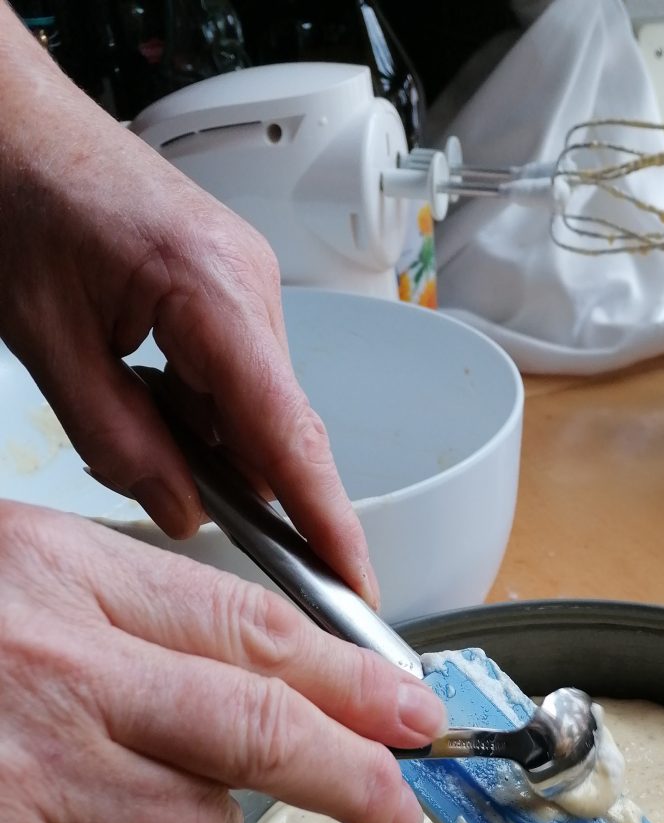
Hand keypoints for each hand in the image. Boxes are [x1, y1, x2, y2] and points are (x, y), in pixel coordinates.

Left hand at [0, 11, 377, 603]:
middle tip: (185, 503)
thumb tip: (184, 513)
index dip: (327, 521)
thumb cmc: (19, 197)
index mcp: (212, 295)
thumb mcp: (49, 344)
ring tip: (123, 403)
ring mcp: (249, 286)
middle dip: (238, 481)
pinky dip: (198, 407)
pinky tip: (140, 385)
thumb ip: (119, 444)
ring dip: (204, 439)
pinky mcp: (233, 288)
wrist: (9, 120)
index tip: (356, 587)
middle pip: (278, 429)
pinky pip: (237, 378)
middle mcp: (251, 289)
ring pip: (253, 408)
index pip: (290, 435)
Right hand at [0, 502, 445, 822]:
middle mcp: (62, 675)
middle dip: (352, 774)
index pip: (253, 630)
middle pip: (261, 734)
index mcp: (64, 576)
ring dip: (188, 811)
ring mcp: (41, 781)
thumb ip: (132, 611)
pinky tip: (38, 818)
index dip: (351, 678)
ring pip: (197, 820)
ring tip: (94, 774)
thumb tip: (269, 667)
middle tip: (398, 804)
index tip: (409, 708)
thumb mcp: (16, 579)